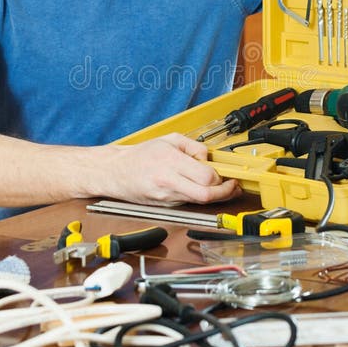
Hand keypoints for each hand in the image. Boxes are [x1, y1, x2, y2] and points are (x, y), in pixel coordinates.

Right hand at [102, 133, 241, 205]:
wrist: (115, 172)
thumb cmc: (140, 155)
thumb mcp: (169, 140)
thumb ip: (194, 146)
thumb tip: (209, 158)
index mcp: (170, 162)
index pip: (206, 177)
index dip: (220, 177)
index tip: (226, 173)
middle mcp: (168, 182)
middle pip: (206, 196)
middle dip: (224, 193)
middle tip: (232, 186)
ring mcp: (166, 197)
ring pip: (199, 202)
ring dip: (213, 196)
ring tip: (218, 186)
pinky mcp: (165, 206)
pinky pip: (188, 202)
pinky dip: (197, 196)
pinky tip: (198, 188)